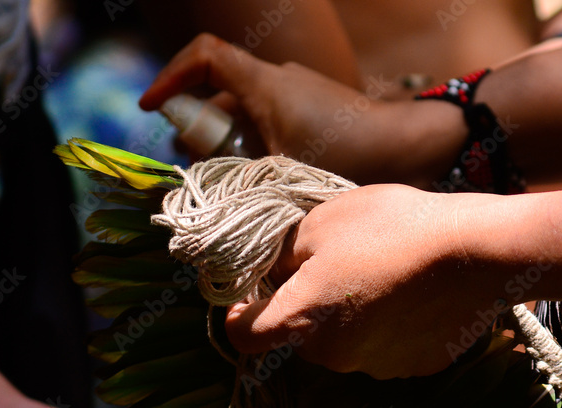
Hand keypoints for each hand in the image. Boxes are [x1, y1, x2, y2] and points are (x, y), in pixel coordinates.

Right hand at [139, 34, 464, 185]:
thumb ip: (242, 180)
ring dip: (233, 146)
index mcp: (263, 83)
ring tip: (235, 185)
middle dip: (202, 133)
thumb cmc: (348, 154)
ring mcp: (298, 93)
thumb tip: (211, 197)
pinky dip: (261, 148)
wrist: (408, 148)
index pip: (204, 56)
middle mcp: (278, 79)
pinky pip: (273, 124)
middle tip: (199, 170)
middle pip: (220, 96)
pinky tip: (267, 182)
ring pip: (247, 115)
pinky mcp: (315, 111)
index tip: (153, 108)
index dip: (171, 77)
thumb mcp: (285, 171)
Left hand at [224, 184, 506, 377]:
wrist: (476, 253)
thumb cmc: (391, 227)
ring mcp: (374, 368)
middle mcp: (331, 356)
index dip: (239, 313)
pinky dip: (389, 329)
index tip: (252, 293)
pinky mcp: (412, 369)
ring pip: (344, 344)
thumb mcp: (322, 222)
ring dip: (350, 318)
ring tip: (383, 276)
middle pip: (300, 336)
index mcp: (301, 320)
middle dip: (307, 306)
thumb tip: (269, 274)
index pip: (242, 336)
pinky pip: (386, 350)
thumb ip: (281, 253)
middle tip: (336, 265)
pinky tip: (412, 295)